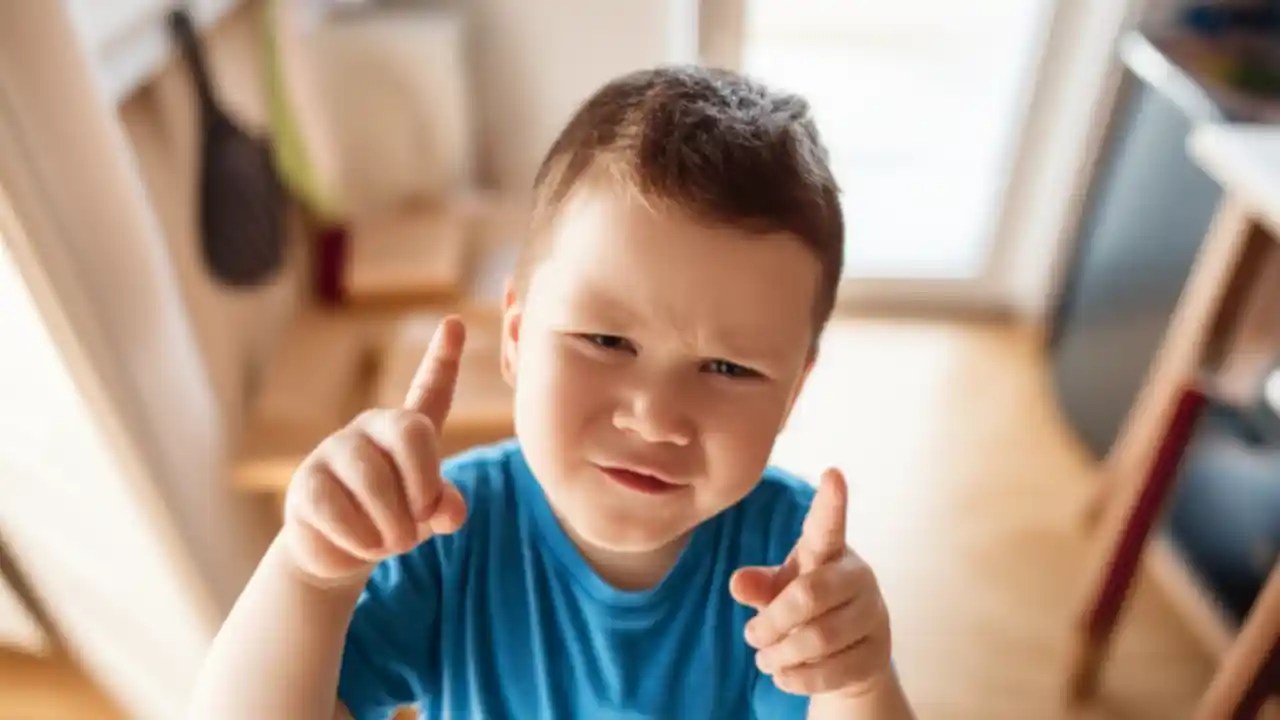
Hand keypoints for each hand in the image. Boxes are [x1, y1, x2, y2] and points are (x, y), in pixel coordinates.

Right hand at [281, 316, 469, 585]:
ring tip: (392, 543)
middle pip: (411, 434)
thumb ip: (448, 507)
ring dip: (393, 526)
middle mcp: (371, 429)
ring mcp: (334, 451)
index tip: (454, 322)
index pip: (429, 388)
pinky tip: (362, 545)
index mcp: (408, 430)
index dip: (443, 358)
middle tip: (419, 525)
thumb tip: (444, 510)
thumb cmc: (392, 523)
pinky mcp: (305, 483)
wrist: (339, 553)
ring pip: (373, 478)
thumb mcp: (429, 518)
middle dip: (424, 487)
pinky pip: (338, 508)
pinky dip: (361, 539)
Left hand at [730, 469, 892, 698]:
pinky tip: (783, 675)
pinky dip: (798, 678)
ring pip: (819, 638)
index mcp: (830, 552)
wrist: (852, 655)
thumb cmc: (810, 605)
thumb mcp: (781, 589)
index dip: (831, 502)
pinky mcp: (877, 654)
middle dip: (772, 621)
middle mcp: (858, 577)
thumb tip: (737, 583)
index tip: (833, 473)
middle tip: (750, 636)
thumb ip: (761, 585)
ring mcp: (872, 616)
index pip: (829, 525)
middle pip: (809, 595)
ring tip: (764, 658)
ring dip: (780, 654)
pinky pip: (832, 670)